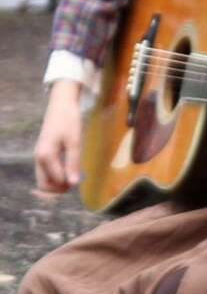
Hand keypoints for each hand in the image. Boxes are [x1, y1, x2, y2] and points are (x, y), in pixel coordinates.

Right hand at [34, 80, 83, 194]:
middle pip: (44, 186)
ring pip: (44, 180)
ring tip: (73, 174)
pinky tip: (68, 169)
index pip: (56, 181)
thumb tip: (73, 184)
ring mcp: (38, 156)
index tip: (81, 176)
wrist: (61, 105)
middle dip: (60, 188)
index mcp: (45, 156)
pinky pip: (46, 172)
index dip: (70, 184)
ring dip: (58, 183)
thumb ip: (73, 163)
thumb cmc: (69, 121)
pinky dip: (56, 175)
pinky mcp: (42, 153)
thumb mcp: (74, 142)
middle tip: (76, 180)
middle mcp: (38, 158)